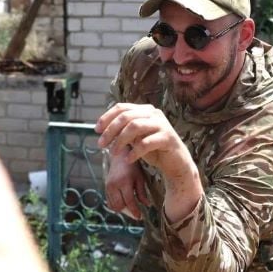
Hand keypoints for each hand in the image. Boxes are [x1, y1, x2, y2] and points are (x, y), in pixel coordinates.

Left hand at [96, 102, 203, 222]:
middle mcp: (154, 114)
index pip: (122, 107)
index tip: (97, 130)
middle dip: (110, 130)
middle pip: (126, 116)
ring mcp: (162, 125)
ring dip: (120, 140)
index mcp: (145, 110)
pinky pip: (146, 142)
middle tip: (101, 144)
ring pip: (135, 126)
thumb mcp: (136, 138)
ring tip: (113, 153)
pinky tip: (128, 160)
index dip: (107, 117)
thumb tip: (102, 129)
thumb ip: (124, 131)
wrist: (175, 164)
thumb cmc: (154, 150)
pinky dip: (134, 152)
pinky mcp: (168, 138)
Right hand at [104, 149, 149, 219]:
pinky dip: (116, 205)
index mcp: (124, 182)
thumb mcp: (140, 178)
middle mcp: (114, 186)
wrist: (119, 157)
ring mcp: (108, 187)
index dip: (135, 211)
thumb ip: (142, 192)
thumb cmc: (132, 167)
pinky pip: (109, 202)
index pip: (129, 201)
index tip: (140, 217)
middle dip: (128, 211)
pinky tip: (124, 203)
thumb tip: (147, 205)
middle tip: (136, 212)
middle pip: (120, 206)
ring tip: (131, 208)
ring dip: (122, 209)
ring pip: (113, 206)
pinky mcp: (105, 188)